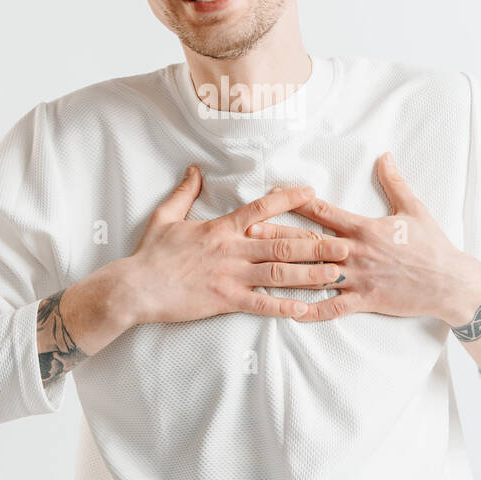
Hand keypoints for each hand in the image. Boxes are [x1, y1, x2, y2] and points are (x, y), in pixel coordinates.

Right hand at [121, 166, 352, 324]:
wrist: (135, 287)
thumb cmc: (150, 254)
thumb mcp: (165, 217)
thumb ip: (185, 193)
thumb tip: (194, 170)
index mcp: (221, 227)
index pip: (261, 208)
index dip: (289, 199)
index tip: (313, 193)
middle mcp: (231, 249)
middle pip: (282, 243)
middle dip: (317, 243)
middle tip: (345, 244)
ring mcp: (230, 275)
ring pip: (279, 272)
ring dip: (311, 273)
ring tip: (336, 273)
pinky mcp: (225, 300)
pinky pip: (261, 305)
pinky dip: (285, 307)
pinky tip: (306, 309)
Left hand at [245, 152, 480, 323]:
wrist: (449, 282)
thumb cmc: (432, 244)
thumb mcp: (414, 209)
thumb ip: (395, 182)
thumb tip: (385, 155)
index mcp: (364, 227)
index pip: (324, 211)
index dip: (297, 201)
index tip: (274, 193)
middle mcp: (357, 252)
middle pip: (310, 241)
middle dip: (278, 234)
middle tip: (249, 230)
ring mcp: (359, 278)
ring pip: (315, 274)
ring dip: (286, 270)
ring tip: (259, 269)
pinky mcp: (365, 300)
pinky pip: (333, 308)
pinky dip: (311, 310)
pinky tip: (289, 312)